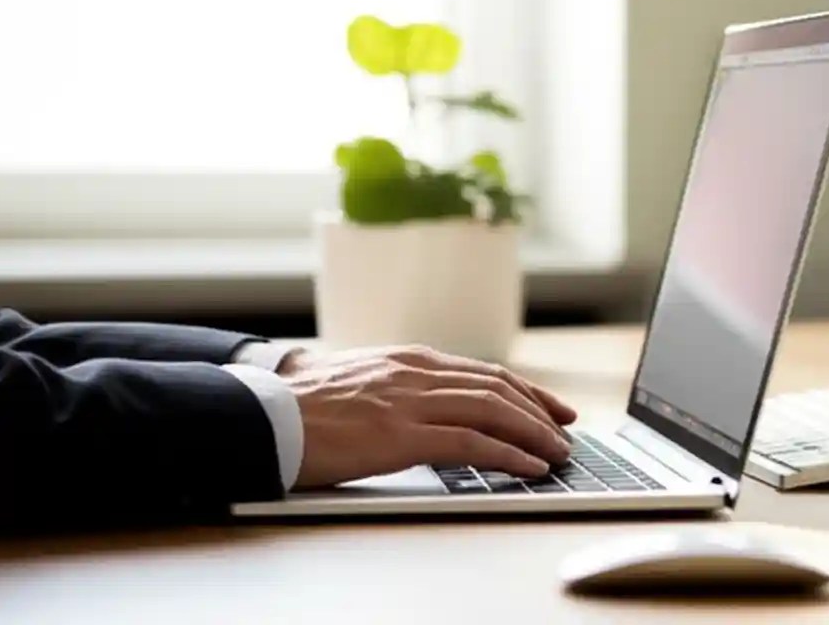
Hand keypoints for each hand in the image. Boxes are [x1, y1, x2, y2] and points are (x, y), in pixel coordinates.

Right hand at [281, 345, 577, 488]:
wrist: (262, 413)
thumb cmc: (303, 406)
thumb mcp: (360, 382)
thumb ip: (398, 388)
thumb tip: (426, 406)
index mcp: (409, 360)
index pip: (482, 373)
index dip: (524, 390)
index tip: (549, 407)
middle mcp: (417, 373)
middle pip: (497, 388)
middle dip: (539, 411)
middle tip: (566, 431)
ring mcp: (410, 401)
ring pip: (493, 411)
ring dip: (533, 434)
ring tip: (557, 454)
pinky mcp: (400, 434)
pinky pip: (471, 442)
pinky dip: (509, 454)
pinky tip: (529, 467)